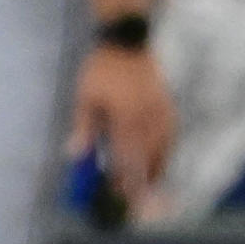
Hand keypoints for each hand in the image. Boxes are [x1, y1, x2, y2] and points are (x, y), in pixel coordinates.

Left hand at [71, 42, 174, 197]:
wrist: (127, 43)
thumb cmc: (101, 70)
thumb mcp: (86, 98)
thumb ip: (84, 129)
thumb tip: (74, 156)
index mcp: (126, 120)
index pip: (125, 160)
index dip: (121, 181)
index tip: (114, 196)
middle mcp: (148, 122)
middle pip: (146, 162)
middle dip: (137, 183)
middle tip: (131, 200)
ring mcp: (162, 116)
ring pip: (162, 154)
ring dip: (153, 172)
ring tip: (145, 188)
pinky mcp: (168, 109)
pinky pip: (169, 140)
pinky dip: (164, 155)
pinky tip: (158, 163)